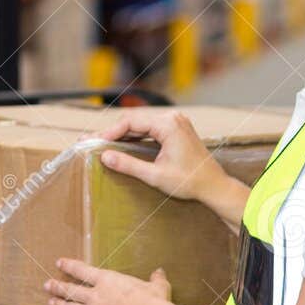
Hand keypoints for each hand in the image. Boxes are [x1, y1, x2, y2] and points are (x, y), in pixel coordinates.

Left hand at [44, 257, 171, 304]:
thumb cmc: (153, 302)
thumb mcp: (157, 286)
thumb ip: (156, 279)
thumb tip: (159, 272)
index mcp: (107, 281)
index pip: (82, 270)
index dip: (69, 266)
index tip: (59, 263)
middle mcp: (95, 297)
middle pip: (70, 291)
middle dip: (57, 287)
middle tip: (47, 285)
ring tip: (50, 304)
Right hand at [93, 109, 228, 203]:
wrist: (214, 186)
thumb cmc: (190, 181)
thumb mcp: (155, 175)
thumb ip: (129, 164)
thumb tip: (105, 156)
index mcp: (168, 125)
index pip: (130, 123)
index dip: (109, 132)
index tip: (93, 141)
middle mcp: (173, 119)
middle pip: (134, 122)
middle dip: (112, 132)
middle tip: (90, 140)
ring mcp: (176, 123)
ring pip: (141, 125)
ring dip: (122, 134)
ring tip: (101, 141)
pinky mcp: (177, 130)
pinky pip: (150, 129)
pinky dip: (135, 136)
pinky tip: (121, 142)